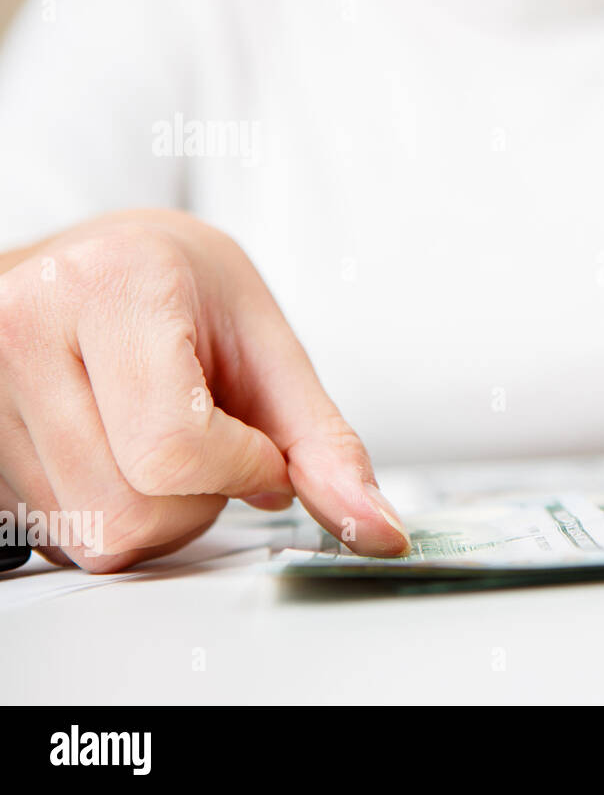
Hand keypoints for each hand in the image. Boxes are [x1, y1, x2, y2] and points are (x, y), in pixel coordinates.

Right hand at [0, 210, 409, 570]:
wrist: (103, 260)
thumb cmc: (185, 291)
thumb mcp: (268, 345)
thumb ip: (324, 442)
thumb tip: (373, 527)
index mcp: (108, 286)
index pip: (173, 449)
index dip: (241, 468)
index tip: (261, 446)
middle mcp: (22, 330)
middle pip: (129, 510)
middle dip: (202, 499)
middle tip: (211, 439)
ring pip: (94, 536)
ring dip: (159, 513)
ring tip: (163, 440)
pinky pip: (60, 538)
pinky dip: (113, 515)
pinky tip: (120, 455)